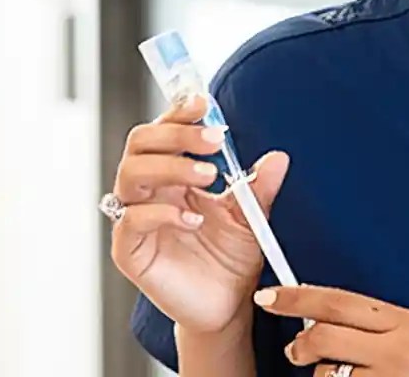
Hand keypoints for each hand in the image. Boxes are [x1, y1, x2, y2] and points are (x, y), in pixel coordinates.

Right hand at [108, 95, 290, 333]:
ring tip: (209, 177)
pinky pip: (131, 221)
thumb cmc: (231, 257)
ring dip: (171, 167)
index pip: (163, 131)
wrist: (227, 305)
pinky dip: (162, 213)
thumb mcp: (251, 216)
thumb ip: (259, 187)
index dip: (178, 113)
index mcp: (172, 174)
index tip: (205, 104)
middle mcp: (148, 191)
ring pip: (131, 174)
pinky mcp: (129, 250)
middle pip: (141, 143)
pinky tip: (193, 220)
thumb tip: (278, 156)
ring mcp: (134, 218)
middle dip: (177, 134)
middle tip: (215, 140)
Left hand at [254, 285, 408, 375]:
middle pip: (324, 336)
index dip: (298, 298)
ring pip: (328, 375)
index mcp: (405, 321)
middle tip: (295, 351)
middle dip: (299, 345)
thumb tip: (331, 318)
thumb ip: (382, 324)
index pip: (339, 302)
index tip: (269, 298)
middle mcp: (397, 349)